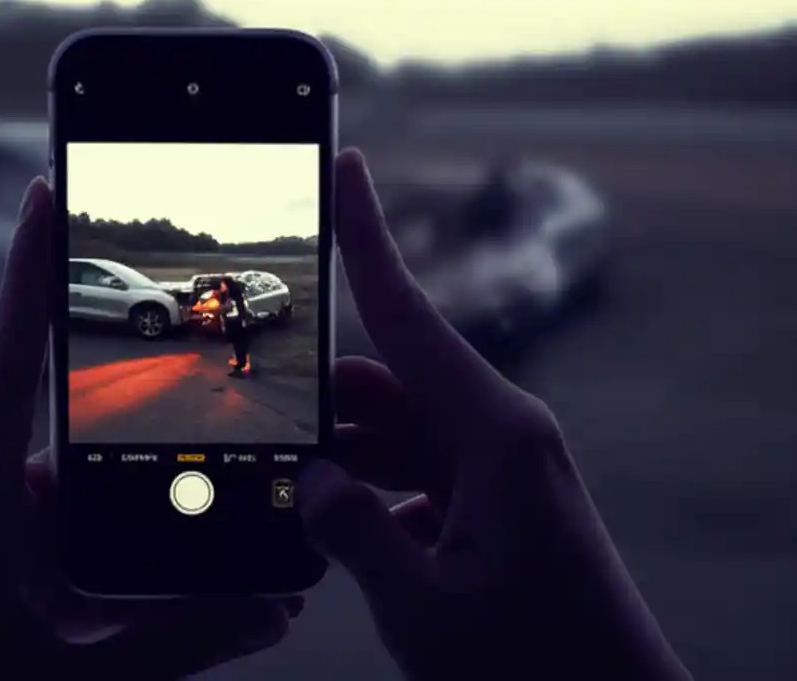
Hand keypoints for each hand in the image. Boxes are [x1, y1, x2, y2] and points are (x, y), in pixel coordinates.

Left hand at [0, 179, 297, 680]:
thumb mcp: (84, 676)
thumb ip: (182, 640)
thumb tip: (276, 609)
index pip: (7, 371)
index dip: (25, 279)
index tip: (43, 193)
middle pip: (80, 433)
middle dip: (152, 423)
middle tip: (221, 390)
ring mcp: (3, 537)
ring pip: (92, 491)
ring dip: (154, 507)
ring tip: (229, 528)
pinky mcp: (18, 567)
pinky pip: (85, 534)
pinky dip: (136, 547)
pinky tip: (192, 582)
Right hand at [299, 150, 690, 679]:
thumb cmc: (534, 664)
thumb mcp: (423, 606)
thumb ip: (353, 532)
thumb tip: (315, 478)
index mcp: (494, 434)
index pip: (410, 315)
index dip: (369, 237)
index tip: (346, 166)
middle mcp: (501, 436)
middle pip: (389, 383)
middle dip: (325, 397)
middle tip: (262, 418)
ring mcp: (501, 473)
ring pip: (400, 433)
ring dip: (347, 456)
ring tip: (291, 488)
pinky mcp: (497, 507)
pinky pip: (419, 474)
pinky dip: (374, 493)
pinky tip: (338, 530)